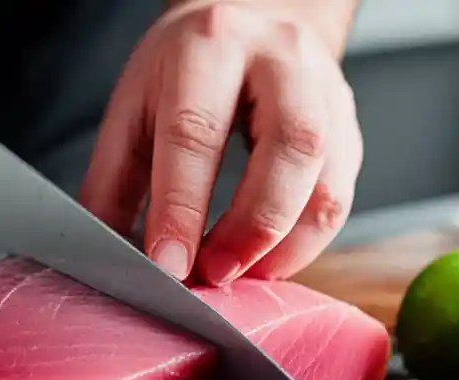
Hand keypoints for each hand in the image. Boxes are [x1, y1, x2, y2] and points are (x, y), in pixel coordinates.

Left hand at [80, 0, 363, 284]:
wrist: (250, 24)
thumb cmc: (185, 71)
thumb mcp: (134, 108)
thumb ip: (115, 181)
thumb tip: (110, 256)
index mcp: (211, 44)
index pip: (198, 132)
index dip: (182, 208)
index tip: (169, 265)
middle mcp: (281, 58)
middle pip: (288, 146)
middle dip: (251, 228)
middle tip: (215, 274)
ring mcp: (326, 91)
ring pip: (326, 182)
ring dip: (284, 247)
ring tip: (242, 275)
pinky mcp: (348, 127)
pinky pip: (338, 199)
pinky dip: (303, 244)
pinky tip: (268, 261)